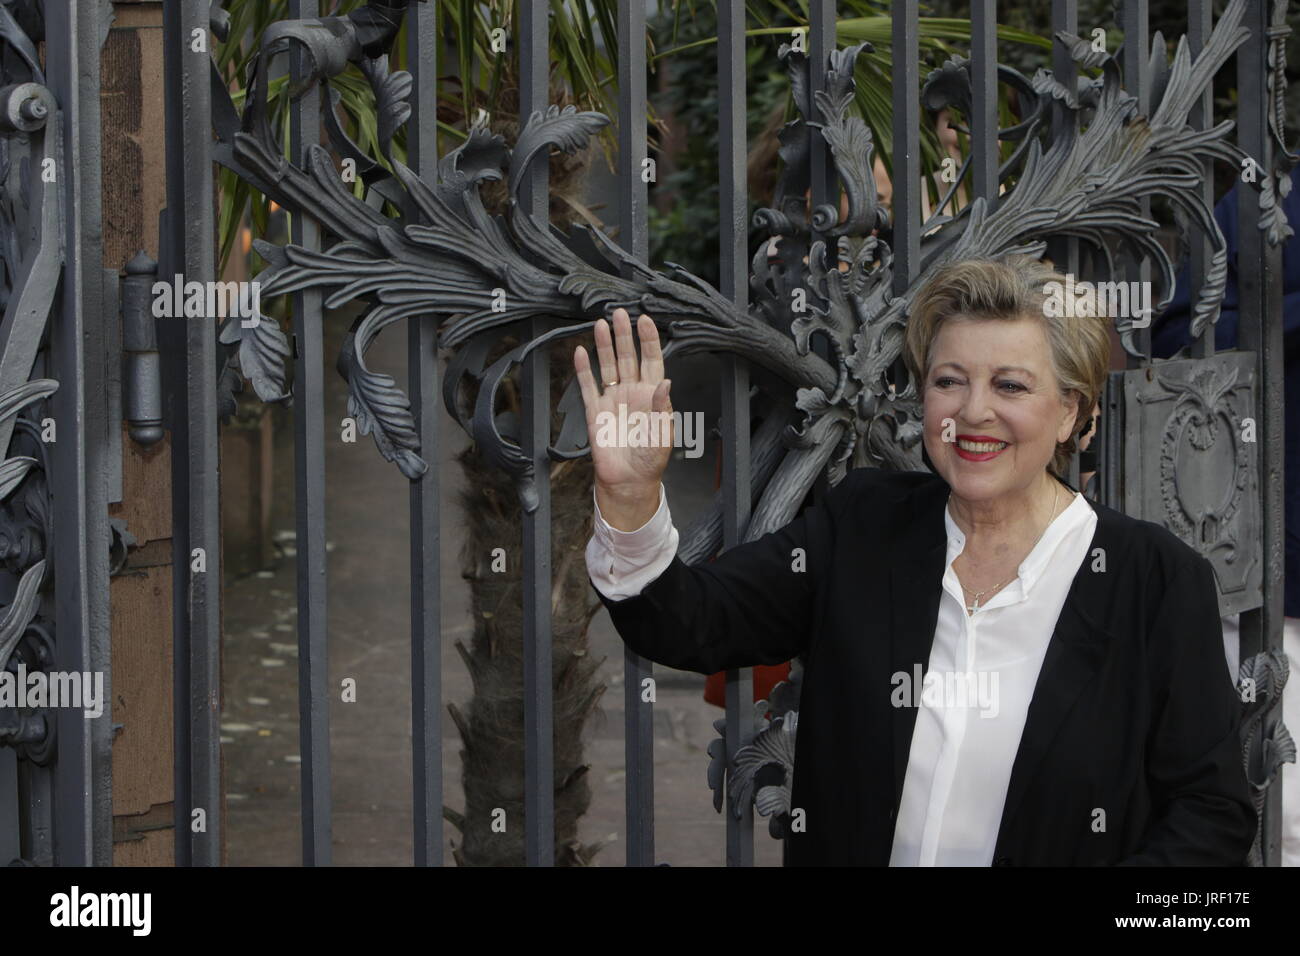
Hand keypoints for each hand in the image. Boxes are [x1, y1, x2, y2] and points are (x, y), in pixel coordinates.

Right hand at [573, 307, 672, 529]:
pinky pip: (588, 386)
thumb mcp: (663, 433)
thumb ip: (663, 407)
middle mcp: (632, 392)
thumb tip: (666, 381)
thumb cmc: (651, 459)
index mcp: (652, 395)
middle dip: (624, 335)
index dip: (649, 340)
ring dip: (605, 346)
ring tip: (601, 325)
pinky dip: (584, 369)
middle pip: (628, 357)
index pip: (652, 360)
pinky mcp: (595, 411)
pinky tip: (581, 352)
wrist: (629, 481)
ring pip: (608, 366)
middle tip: (618, 313)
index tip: (645, 320)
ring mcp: (613, 399)